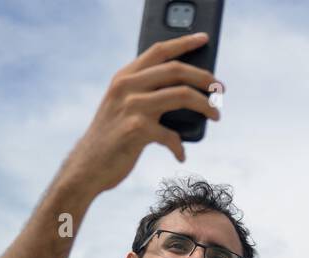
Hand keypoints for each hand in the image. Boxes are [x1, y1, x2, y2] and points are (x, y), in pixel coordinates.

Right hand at [58, 33, 221, 191]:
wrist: (87, 166)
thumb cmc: (112, 138)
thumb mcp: (122, 107)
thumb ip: (144, 94)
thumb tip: (185, 92)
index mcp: (125, 76)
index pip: (159, 50)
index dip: (184, 43)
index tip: (204, 40)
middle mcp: (127, 86)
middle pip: (177, 70)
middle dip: (205, 78)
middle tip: (220, 90)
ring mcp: (132, 106)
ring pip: (183, 95)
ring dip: (206, 106)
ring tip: (216, 116)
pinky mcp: (137, 130)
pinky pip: (172, 135)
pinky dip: (180, 147)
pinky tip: (180, 155)